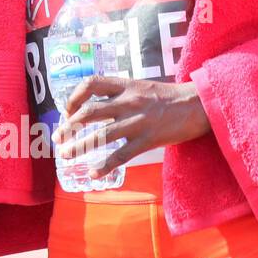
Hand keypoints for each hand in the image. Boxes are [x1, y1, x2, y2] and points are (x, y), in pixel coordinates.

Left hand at [52, 77, 210, 177]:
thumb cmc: (168, 97)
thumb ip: (118, 93)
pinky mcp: (148, 140)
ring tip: (65, 155)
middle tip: (58, 137)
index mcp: (125, 86)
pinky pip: (121, 155)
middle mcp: (128, 102)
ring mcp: (137, 122)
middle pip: (89, 112)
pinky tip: (92, 173)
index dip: (74, 95)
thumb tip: (93, 105)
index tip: (67, 109)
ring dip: (79, 146)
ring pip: (101, 135)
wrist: (198, 105)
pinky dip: (104, 165)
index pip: (90, 83)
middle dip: (69, 126)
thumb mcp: (140, 87)